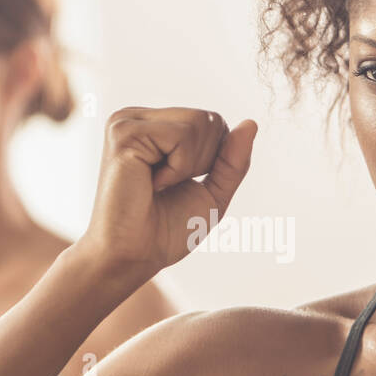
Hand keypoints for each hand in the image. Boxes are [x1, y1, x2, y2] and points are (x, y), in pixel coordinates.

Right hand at [80, 107, 256, 277]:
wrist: (132, 256)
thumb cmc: (165, 231)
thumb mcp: (212, 192)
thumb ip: (232, 160)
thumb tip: (251, 123)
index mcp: (153, 127)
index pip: (212, 121)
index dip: (213, 160)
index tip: (179, 185)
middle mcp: (138, 118)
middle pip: (209, 118)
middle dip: (203, 161)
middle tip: (166, 188)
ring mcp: (127, 122)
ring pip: (198, 123)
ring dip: (189, 165)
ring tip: (157, 186)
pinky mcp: (124, 133)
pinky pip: (181, 136)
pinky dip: (178, 168)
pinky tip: (151, 184)